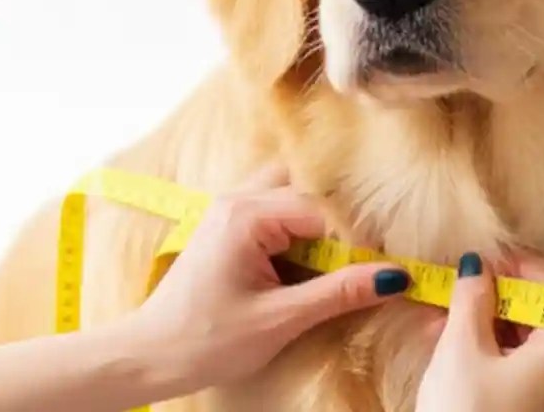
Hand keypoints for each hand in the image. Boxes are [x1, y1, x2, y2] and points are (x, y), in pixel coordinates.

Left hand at [125, 169, 409, 393]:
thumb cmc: (205, 340)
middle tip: (360, 258)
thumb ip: (339, 293)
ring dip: (315, 221)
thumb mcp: (280, 319)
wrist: (148, 355)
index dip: (356, 240)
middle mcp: (237, 199)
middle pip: (306, 188)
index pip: (322, 210)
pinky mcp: (226, 227)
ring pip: (288, 193)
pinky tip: (307, 259)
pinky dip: (295, 228)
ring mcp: (228, 210)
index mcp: (247, 215)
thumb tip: (394, 277)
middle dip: (337, 220)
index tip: (382, 268)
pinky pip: (272, 209)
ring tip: (335, 260)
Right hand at [416, 251, 543, 411]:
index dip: (513, 263)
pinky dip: (509, 356)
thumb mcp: (461, 352)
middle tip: (459, 290)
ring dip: (499, 327)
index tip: (479, 257)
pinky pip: (542, 372)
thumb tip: (476, 266)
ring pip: (543, 343)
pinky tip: (469, 355)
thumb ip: (472, 299)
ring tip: (452, 324)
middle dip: (501, 298)